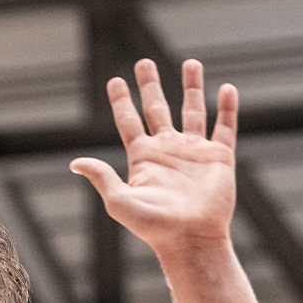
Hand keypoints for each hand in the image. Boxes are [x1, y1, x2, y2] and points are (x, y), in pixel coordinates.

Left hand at [71, 59, 238, 256]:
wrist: (191, 240)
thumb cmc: (153, 226)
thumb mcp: (120, 202)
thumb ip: (102, 177)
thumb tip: (75, 162)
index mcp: (143, 157)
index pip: (128, 120)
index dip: (121, 100)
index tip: (115, 81)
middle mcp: (167, 149)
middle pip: (157, 108)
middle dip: (150, 85)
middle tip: (144, 62)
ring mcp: (194, 152)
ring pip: (193, 110)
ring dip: (191, 87)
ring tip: (190, 62)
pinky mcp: (219, 158)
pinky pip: (224, 127)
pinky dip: (227, 108)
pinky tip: (226, 88)